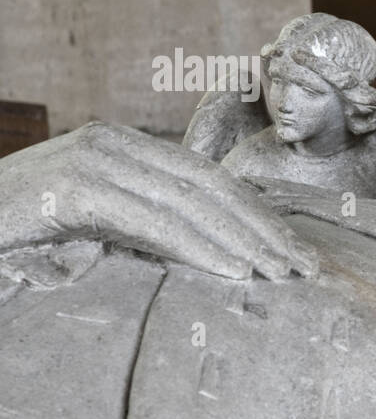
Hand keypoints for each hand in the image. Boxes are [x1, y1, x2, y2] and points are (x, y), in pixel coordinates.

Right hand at [0, 123, 316, 279]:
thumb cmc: (15, 233)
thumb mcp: (88, 225)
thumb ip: (139, 224)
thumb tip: (205, 252)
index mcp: (123, 146)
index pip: (208, 180)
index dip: (256, 215)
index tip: (294, 251)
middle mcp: (114, 143)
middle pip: (210, 187)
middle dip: (263, 229)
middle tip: (305, 268)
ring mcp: (93, 160)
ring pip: (190, 203)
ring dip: (244, 242)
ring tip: (281, 275)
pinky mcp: (73, 189)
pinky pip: (152, 221)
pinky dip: (198, 248)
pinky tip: (232, 273)